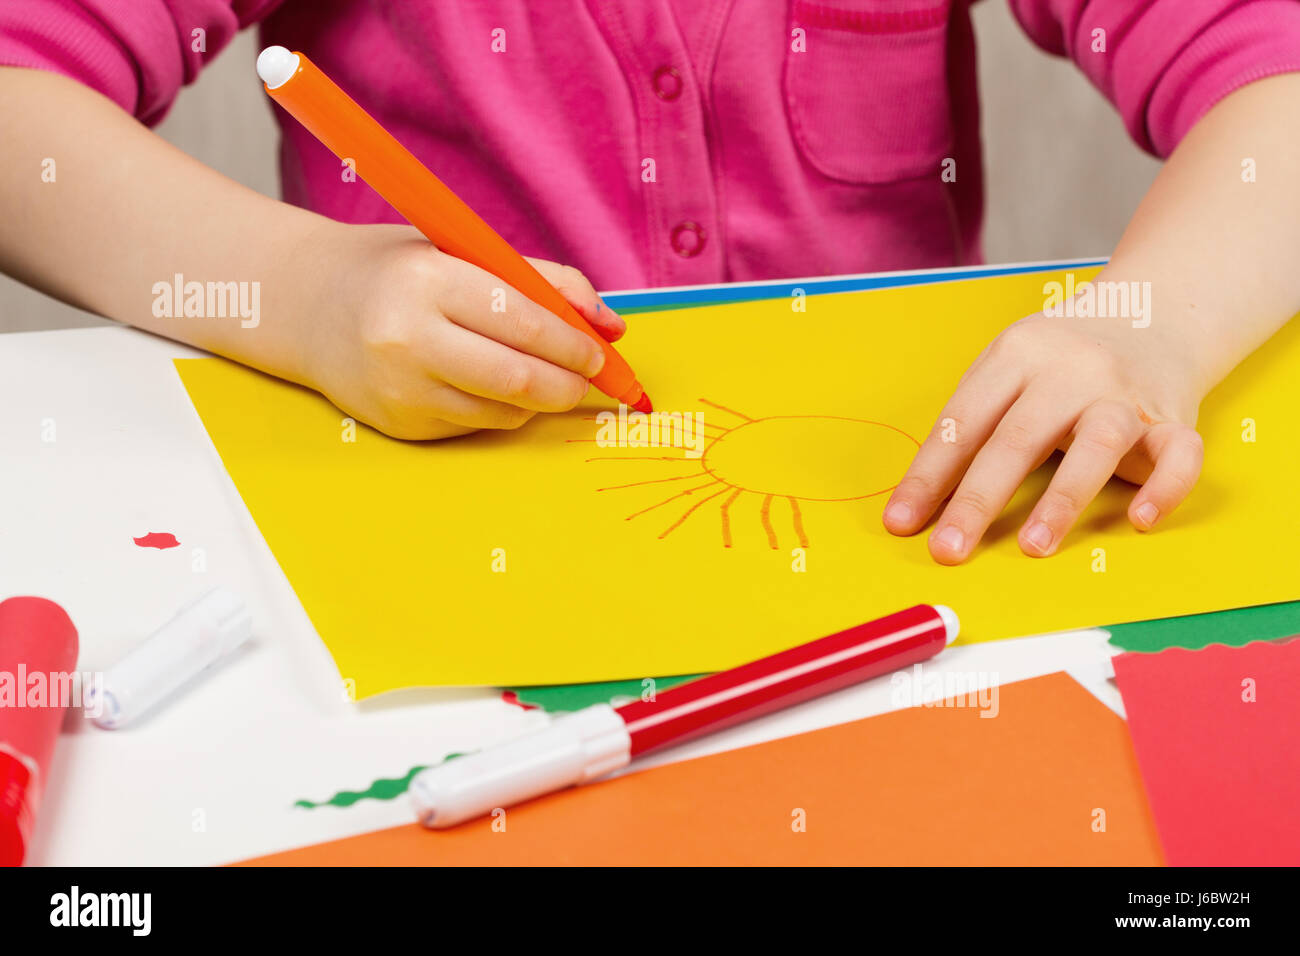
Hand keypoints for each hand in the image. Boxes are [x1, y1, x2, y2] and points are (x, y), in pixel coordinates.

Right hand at [298, 223, 625, 438]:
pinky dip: (501, 410)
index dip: (575, 345)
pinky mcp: (400, 424)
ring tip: (541, 376)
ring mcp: (400, 389)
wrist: (310, 306)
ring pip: (505, 412)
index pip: (526, 324)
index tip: (599, 352)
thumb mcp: (466, 252)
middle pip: (520, 380)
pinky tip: (489, 384)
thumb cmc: (400, 272)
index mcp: (429, 281)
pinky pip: (476, 425)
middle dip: (570, 384)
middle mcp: (408, 338)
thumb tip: (612, 327)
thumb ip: (545, 282)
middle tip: (587, 378)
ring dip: (539, 400)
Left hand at [882, 300, 1206, 562]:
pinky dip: (1165, 487)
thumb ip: (972, 424)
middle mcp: (1070, 371)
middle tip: (947, 550)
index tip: (901, 522)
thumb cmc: (1059, 360)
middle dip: (977, 500)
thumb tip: (923, 501)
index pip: (963, 421)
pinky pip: (1180, 453)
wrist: (1152, 313)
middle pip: (1017, 437)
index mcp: (1016, 355)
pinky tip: (1139, 520)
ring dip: (1062, 498)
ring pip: (1097, 441)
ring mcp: (1124, 393)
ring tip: (1032, 546)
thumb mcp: (1007, 369)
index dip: (929, 475)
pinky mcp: (1174, 418)